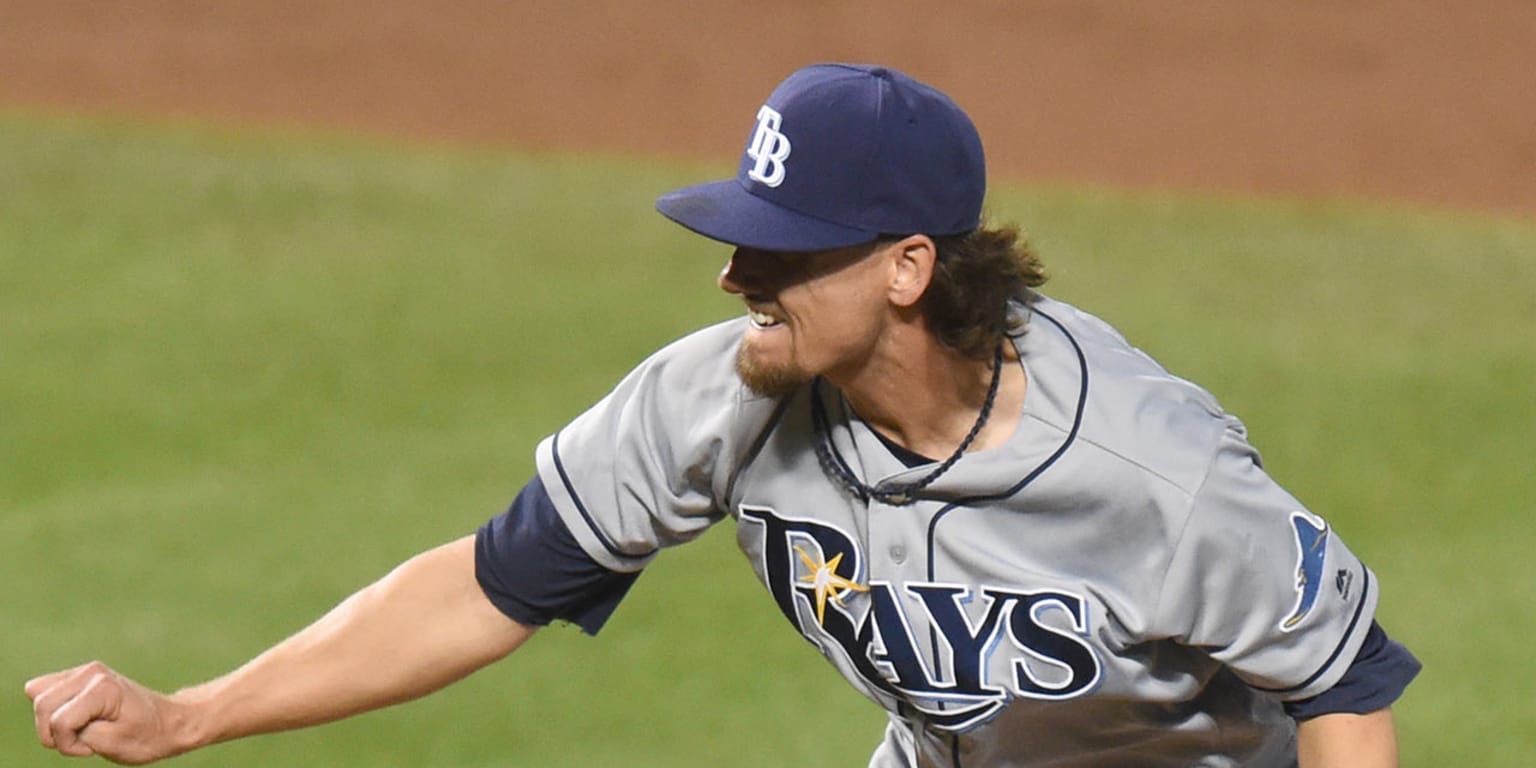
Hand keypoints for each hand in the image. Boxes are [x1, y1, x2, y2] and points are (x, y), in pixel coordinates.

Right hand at [25, 661, 189, 764]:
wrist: (167, 722)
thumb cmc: (145, 736)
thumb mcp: (110, 743)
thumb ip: (75, 730)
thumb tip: (51, 716)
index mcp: (103, 688)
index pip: (59, 720)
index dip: (68, 743)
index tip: (91, 748)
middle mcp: (91, 672)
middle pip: (42, 705)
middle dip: (55, 732)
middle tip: (86, 739)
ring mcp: (85, 670)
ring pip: (38, 697)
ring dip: (53, 721)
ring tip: (84, 727)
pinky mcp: (79, 675)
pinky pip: (44, 691)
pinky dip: (54, 710)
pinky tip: (79, 717)